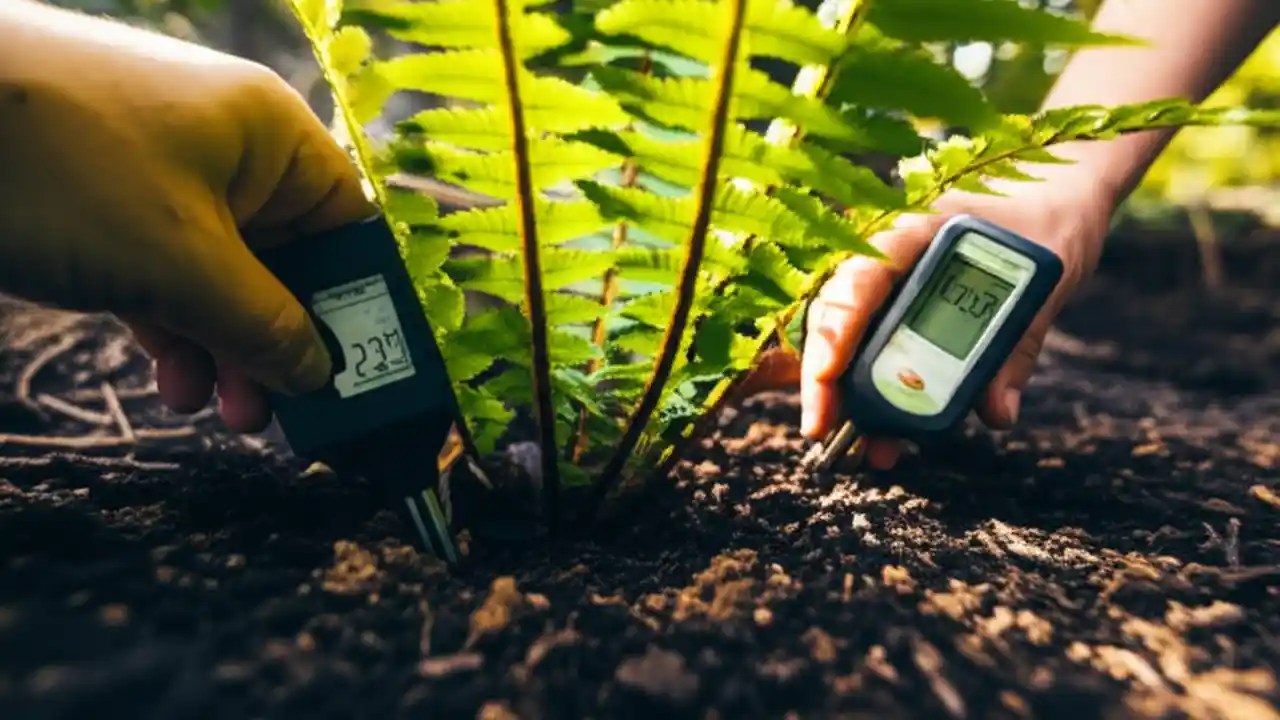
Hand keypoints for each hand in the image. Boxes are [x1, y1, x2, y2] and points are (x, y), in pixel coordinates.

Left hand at [0, 3, 374, 431]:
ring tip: (218, 411)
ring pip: (224, 275)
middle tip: (279, 413)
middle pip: (288, 260)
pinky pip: (167, 271)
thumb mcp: (180, 264)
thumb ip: (263, 325)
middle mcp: (229, 147)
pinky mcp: (109, 198)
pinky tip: (168, 378)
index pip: (350, 227)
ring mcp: (164, 170)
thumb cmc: (58, 166)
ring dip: (225, 348)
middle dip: (282, 343)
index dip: (360, 305)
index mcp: (272, 137)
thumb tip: (320, 372)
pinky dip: (173, 327)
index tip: (357, 375)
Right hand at [799, 180, 1113, 468]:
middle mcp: (893, 254)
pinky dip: (879, 391)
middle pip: (839, 315)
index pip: (861, 277)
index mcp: (918, 229)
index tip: (827, 375)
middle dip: (826, 377)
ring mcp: (896, 281)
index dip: (838, 327)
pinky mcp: (909, 306)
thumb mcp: (1045, 282)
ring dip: (851, 394)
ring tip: (869, 447)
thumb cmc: (1053, 221)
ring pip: (853, 338)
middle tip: (823, 429)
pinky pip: (880, 348)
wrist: (1064, 191)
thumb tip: (995, 412)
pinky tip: (889, 431)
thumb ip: (1017, 345)